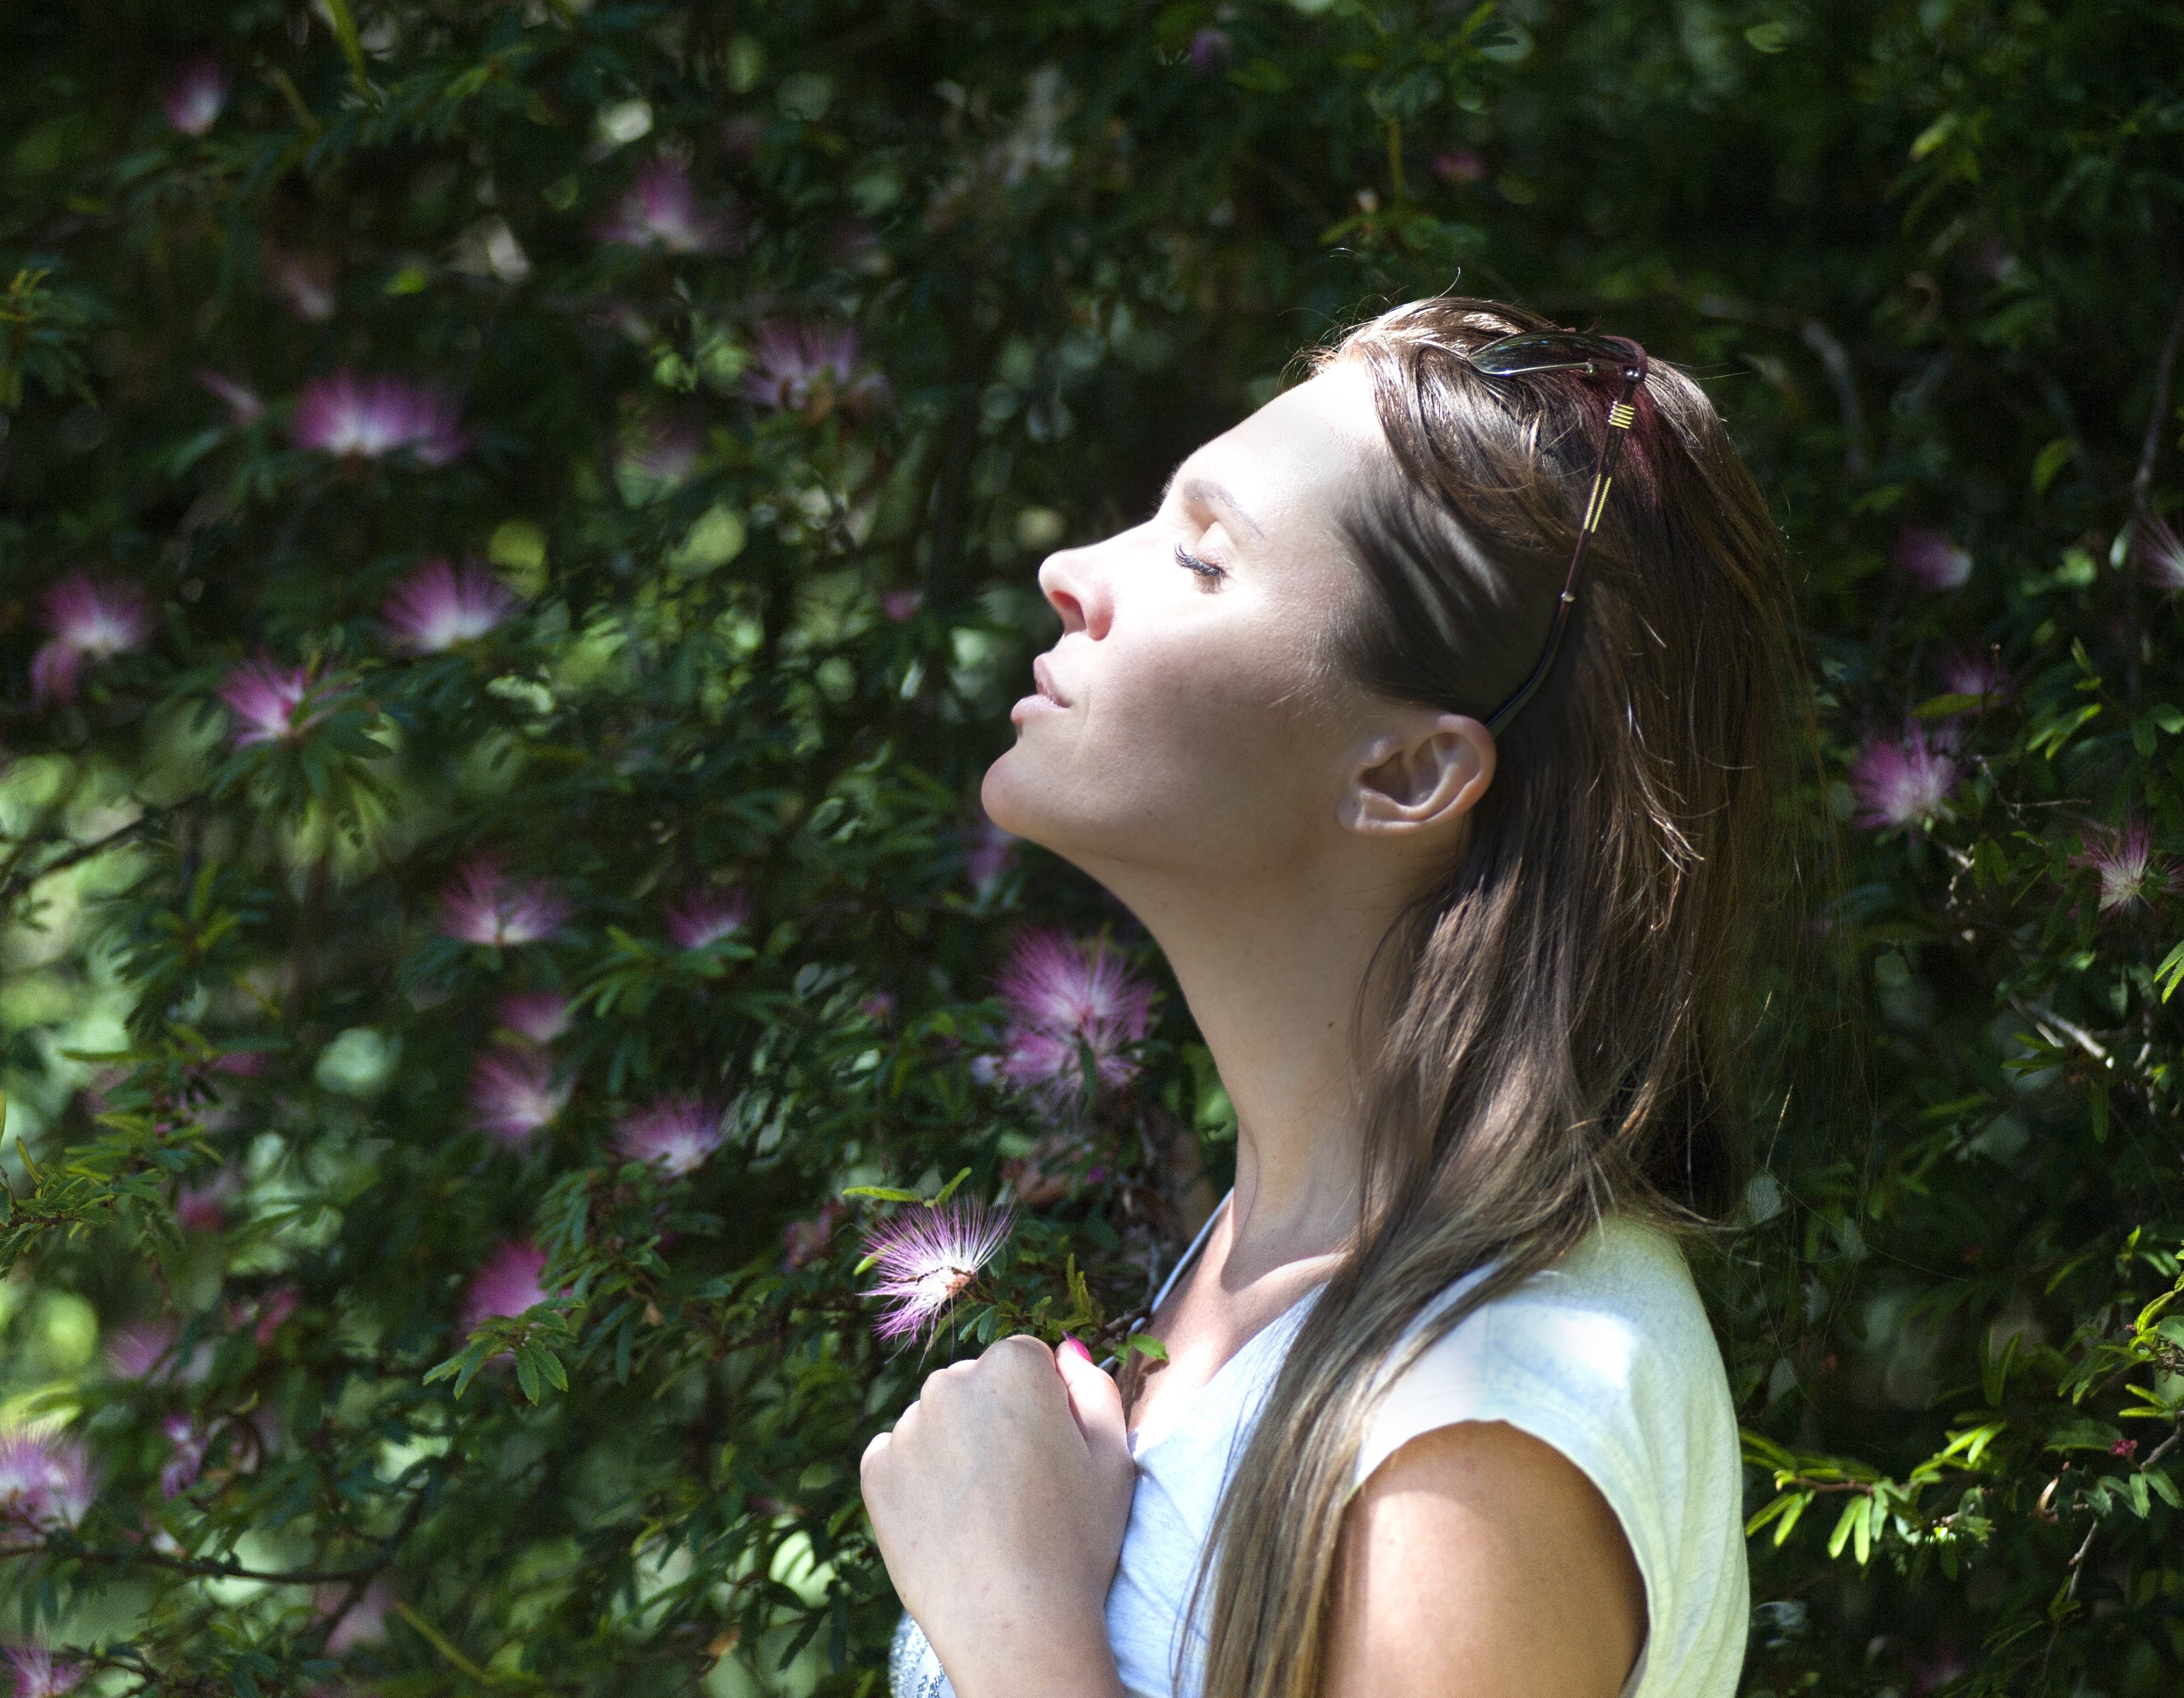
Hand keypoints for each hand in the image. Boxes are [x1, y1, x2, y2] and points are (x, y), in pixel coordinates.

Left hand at [862, 1335, 1134, 1697]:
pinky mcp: (875, 1470)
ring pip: (936, 1421)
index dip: (1045, 1407)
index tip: (1052, 1454)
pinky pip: (899, 1456)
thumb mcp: (1113, 1458)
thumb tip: (1067, 1353)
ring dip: (955, 1448)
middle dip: (995, 1419)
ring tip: (985, 1514)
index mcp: (1013, 1366)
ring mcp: (907, 1427)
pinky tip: (950, 1522)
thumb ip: (1095, 1390)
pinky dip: (919, 1479)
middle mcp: (950, 1382)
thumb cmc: (1076, 1542)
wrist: (1013, 1624)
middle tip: (1019, 1489)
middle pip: (976, 1386)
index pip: (1027, 1360)